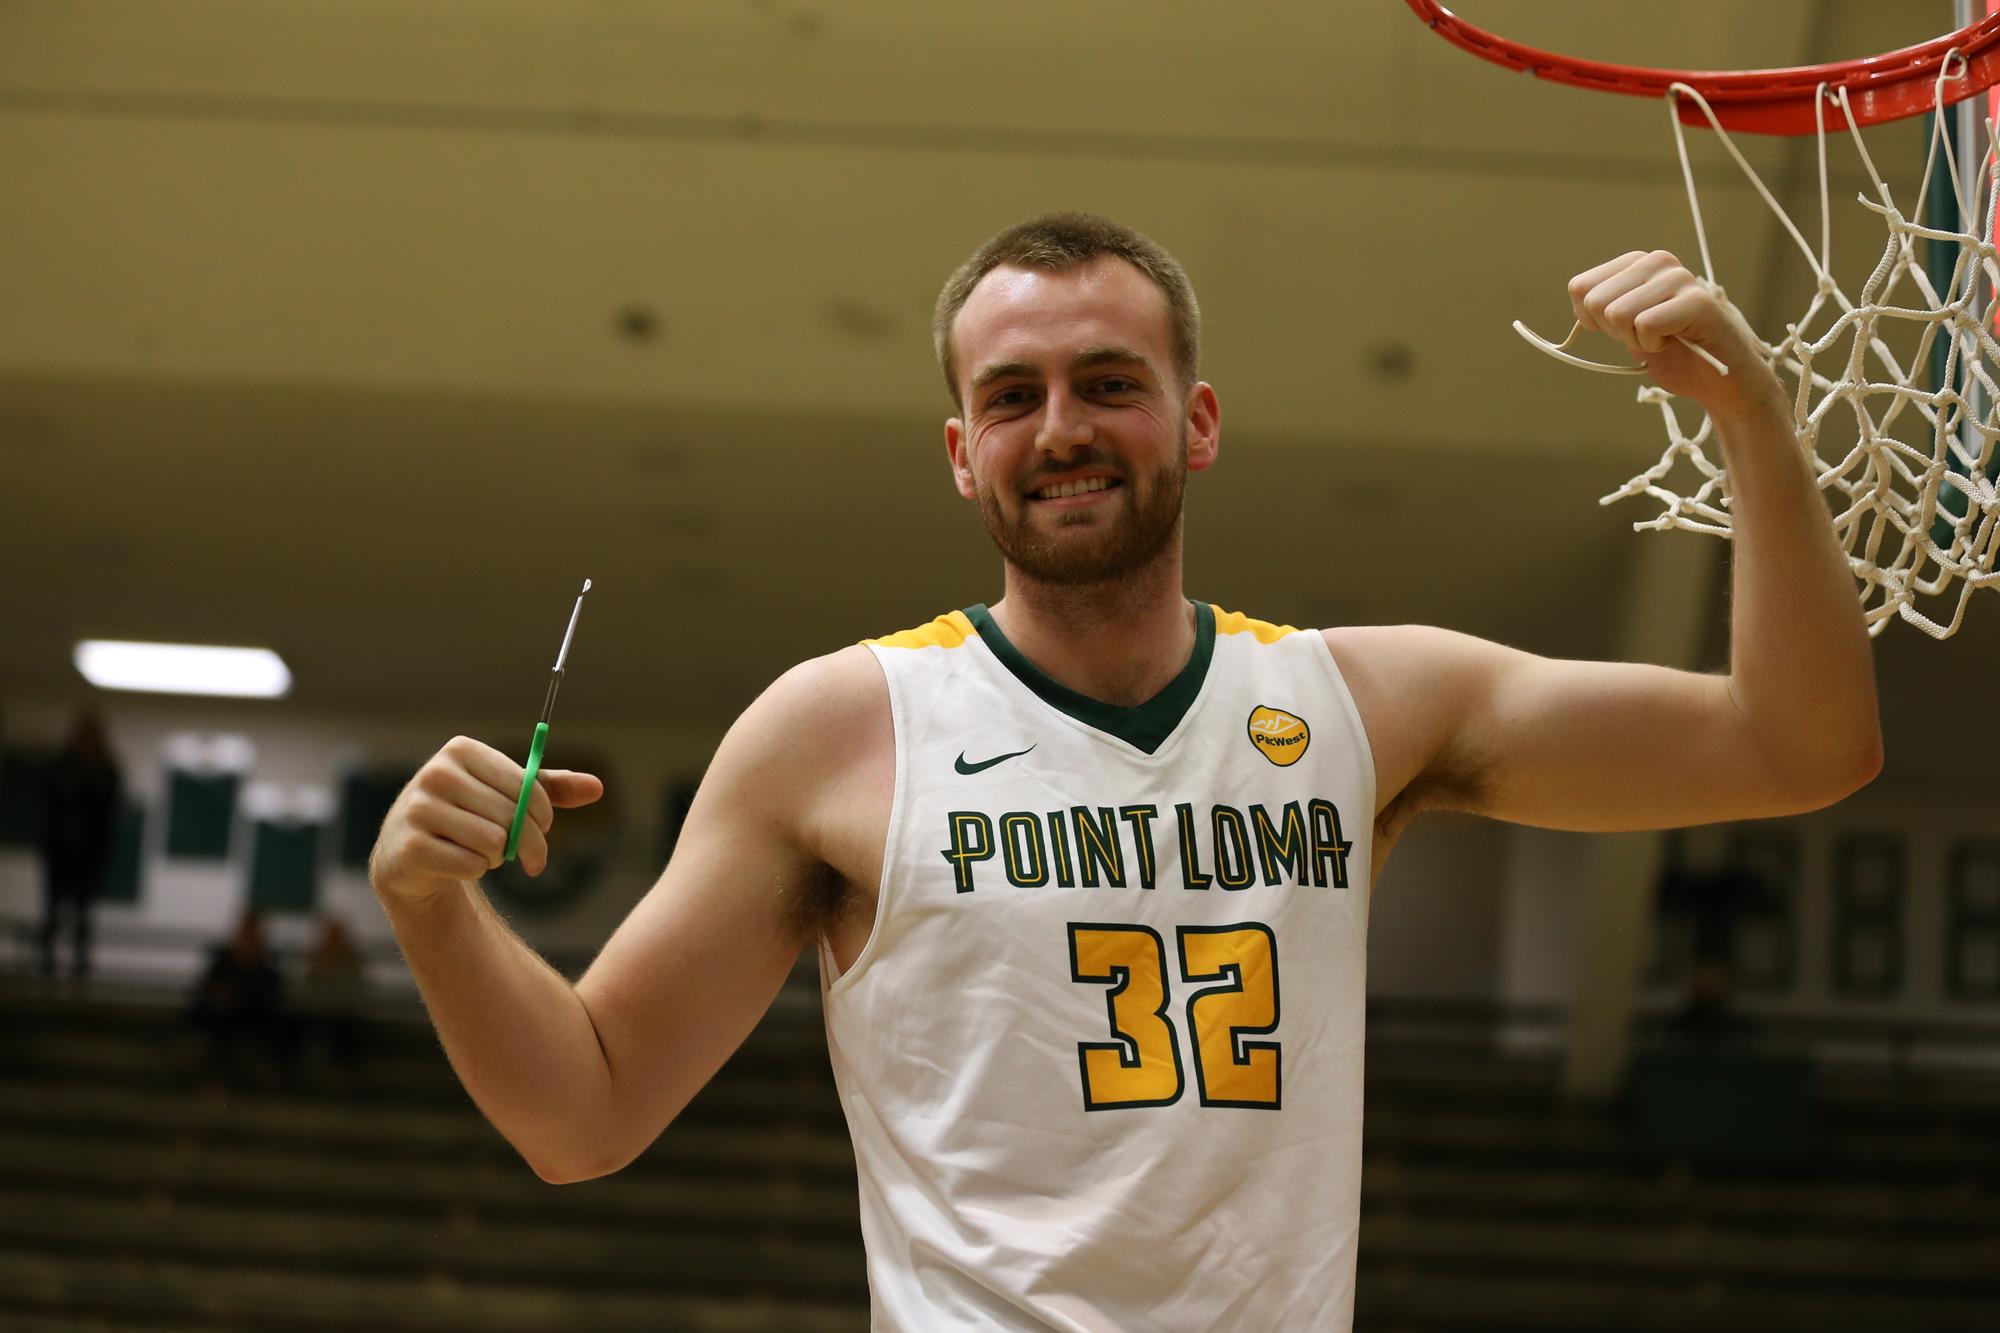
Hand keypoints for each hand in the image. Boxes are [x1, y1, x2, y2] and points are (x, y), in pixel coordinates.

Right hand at [368, 735, 603, 905]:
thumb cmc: (469, 815)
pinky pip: (471, 866)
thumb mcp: (509, 795)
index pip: (526, 785)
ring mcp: (418, 809)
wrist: (411, 851)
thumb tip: (598, 787)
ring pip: (494, 842)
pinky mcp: (410, 846)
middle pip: (513, 816)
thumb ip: (552, 789)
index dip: (544, 814)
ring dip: (498, 856)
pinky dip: (475, 870)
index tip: (544, 827)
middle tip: (526, 855)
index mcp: (462, 751)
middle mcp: (436, 774)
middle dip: (528, 843)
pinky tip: (457, 862)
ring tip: (482, 850)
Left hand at [1569, 250, 1784, 421]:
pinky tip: (1678, 341)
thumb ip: (1602, 310)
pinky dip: (1654, 345)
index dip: (1591, 321)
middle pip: (1595, 302)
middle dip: (1614, 332)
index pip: (1580, 287)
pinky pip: (1646, 325)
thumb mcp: (1625, 329)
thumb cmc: (1674, 354)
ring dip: (1637, 340)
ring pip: (1618, 314)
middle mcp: (1659, 261)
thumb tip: (1579, 304)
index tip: (1624, 329)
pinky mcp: (1698, 302)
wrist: (1720, 381)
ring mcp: (1680, 278)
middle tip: (1648, 337)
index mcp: (1638, 263)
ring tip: (1665, 338)